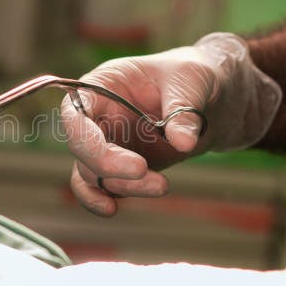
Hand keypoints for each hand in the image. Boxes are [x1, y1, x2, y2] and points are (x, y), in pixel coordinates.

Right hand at [60, 33, 280, 215]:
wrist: (210, 99)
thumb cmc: (193, 76)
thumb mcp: (193, 80)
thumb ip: (184, 109)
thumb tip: (182, 142)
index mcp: (101, 85)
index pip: (75, 112)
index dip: (87, 139)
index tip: (126, 159)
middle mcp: (96, 116)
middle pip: (81, 147)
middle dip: (108, 166)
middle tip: (144, 172)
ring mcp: (106, 144)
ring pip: (92, 173)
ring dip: (122, 185)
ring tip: (162, 186)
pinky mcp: (118, 168)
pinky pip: (100, 188)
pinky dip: (101, 201)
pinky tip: (111, 209)